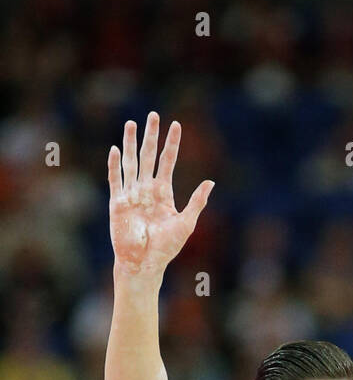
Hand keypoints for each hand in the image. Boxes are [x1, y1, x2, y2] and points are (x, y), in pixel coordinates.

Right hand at [108, 112, 213, 276]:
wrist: (145, 263)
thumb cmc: (166, 248)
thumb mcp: (186, 223)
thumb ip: (196, 202)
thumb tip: (210, 182)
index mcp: (163, 193)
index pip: (167, 161)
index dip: (172, 144)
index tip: (176, 125)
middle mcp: (146, 189)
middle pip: (148, 156)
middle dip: (151, 136)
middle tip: (153, 115)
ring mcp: (131, 194)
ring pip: (131, 162)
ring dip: (130, 143)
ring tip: (131, 124)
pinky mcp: (118, 203)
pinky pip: (116, 180)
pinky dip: (115, 165)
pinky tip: (115, 149)